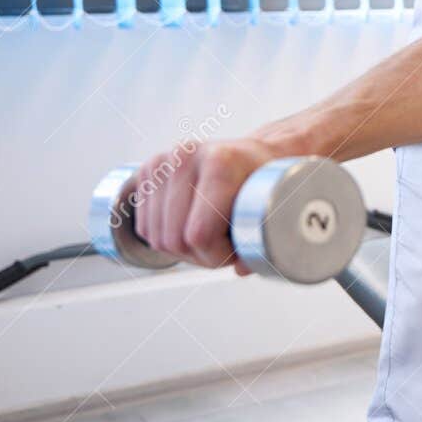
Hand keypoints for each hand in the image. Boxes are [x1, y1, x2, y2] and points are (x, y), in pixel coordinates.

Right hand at [130, 137, 278, 274]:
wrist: (252, 153)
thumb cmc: (265, 180)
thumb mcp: (276, 206)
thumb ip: (265, 242)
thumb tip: (241, 268)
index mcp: (220, 162)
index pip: (199, 234)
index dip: (217, 256)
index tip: (237, 250)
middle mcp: (186, 157)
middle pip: (174, 239)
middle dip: (201, 256)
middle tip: (225, 247)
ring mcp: (163, 162)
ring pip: (156, 237)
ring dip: (182, 250)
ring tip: (211, 235)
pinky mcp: (147, 170)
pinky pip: (144, 227)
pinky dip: (166, 238)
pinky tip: (190, 226)